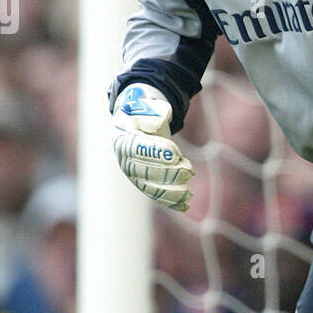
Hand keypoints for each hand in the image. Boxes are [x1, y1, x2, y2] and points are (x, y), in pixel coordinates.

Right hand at [111, 83, 193, 210]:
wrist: (133, 125)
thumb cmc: (141, 113)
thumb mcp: (145, 106)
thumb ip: (153, 112)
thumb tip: (160, 122)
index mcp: (123, 139)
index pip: (137, 148)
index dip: (157, 152)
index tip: (176, 154)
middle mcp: (125, 161)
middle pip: (144, 172)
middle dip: (168, 174)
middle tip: (189, 171)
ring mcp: (133, 175)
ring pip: (150, 187)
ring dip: (170, 192)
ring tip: (188, 193)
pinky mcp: (143, 183)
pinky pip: (155, 194)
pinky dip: (170, 201)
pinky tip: (185, 205)